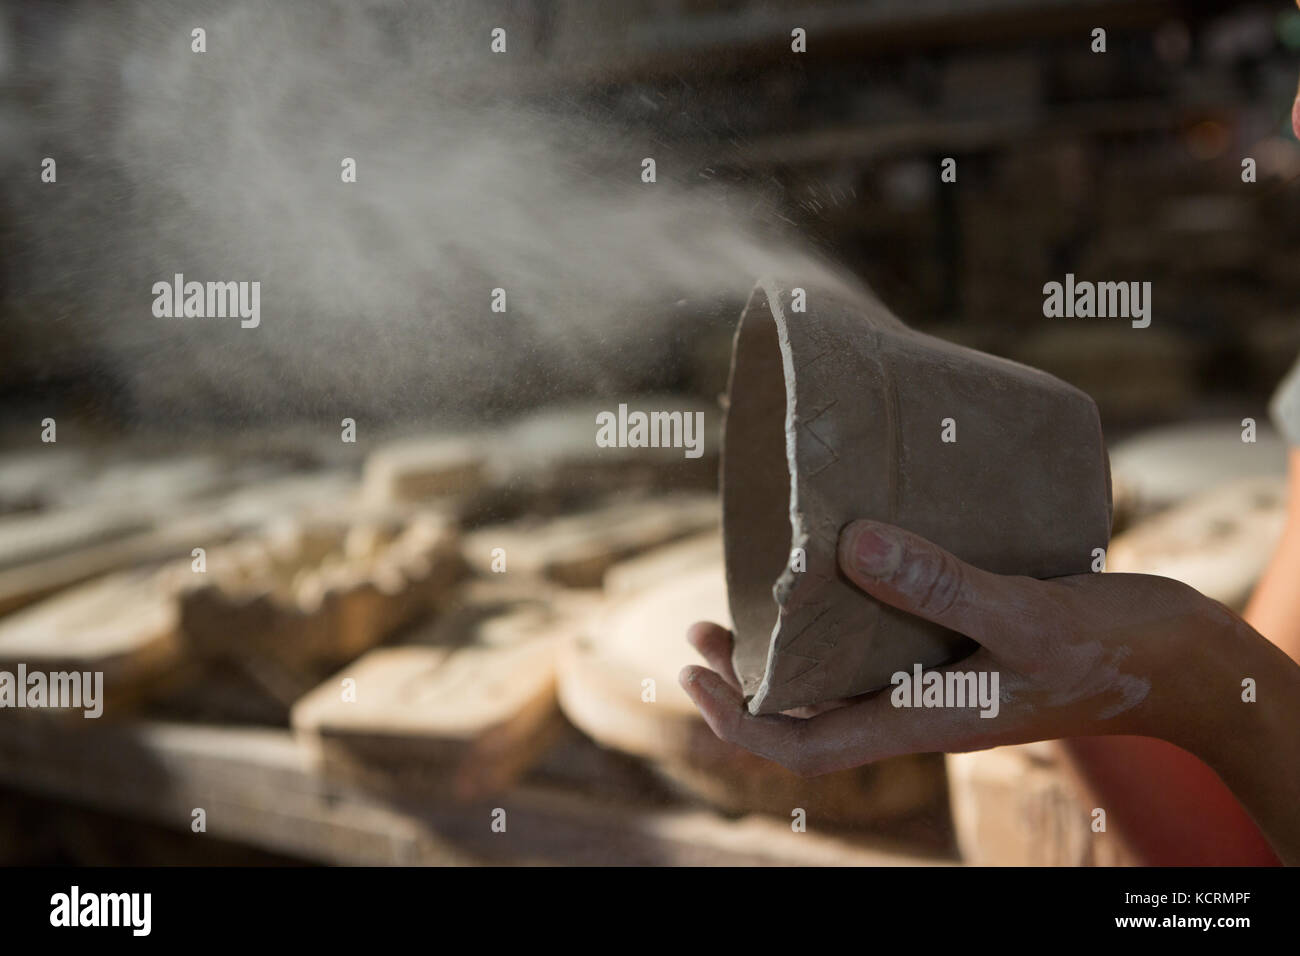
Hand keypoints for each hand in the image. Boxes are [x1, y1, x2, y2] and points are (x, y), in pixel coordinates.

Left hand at [679, 519, 1245, 777]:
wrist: (1190, 663)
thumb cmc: (1118, 651)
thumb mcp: (1026, 616)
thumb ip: (941, 586)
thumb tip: (847, 546)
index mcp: (926, 720)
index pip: (805, 746)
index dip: (740, 720)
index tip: (696, 673)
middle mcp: (924, 706)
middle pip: (811, 717)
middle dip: (749, 682)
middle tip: (704, 628)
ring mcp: (946, 679)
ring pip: (845, 679)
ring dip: (792, 649)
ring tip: (754, 599)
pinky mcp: (970, 646)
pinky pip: (890, 641)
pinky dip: (851, 612)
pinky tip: (847, 566)